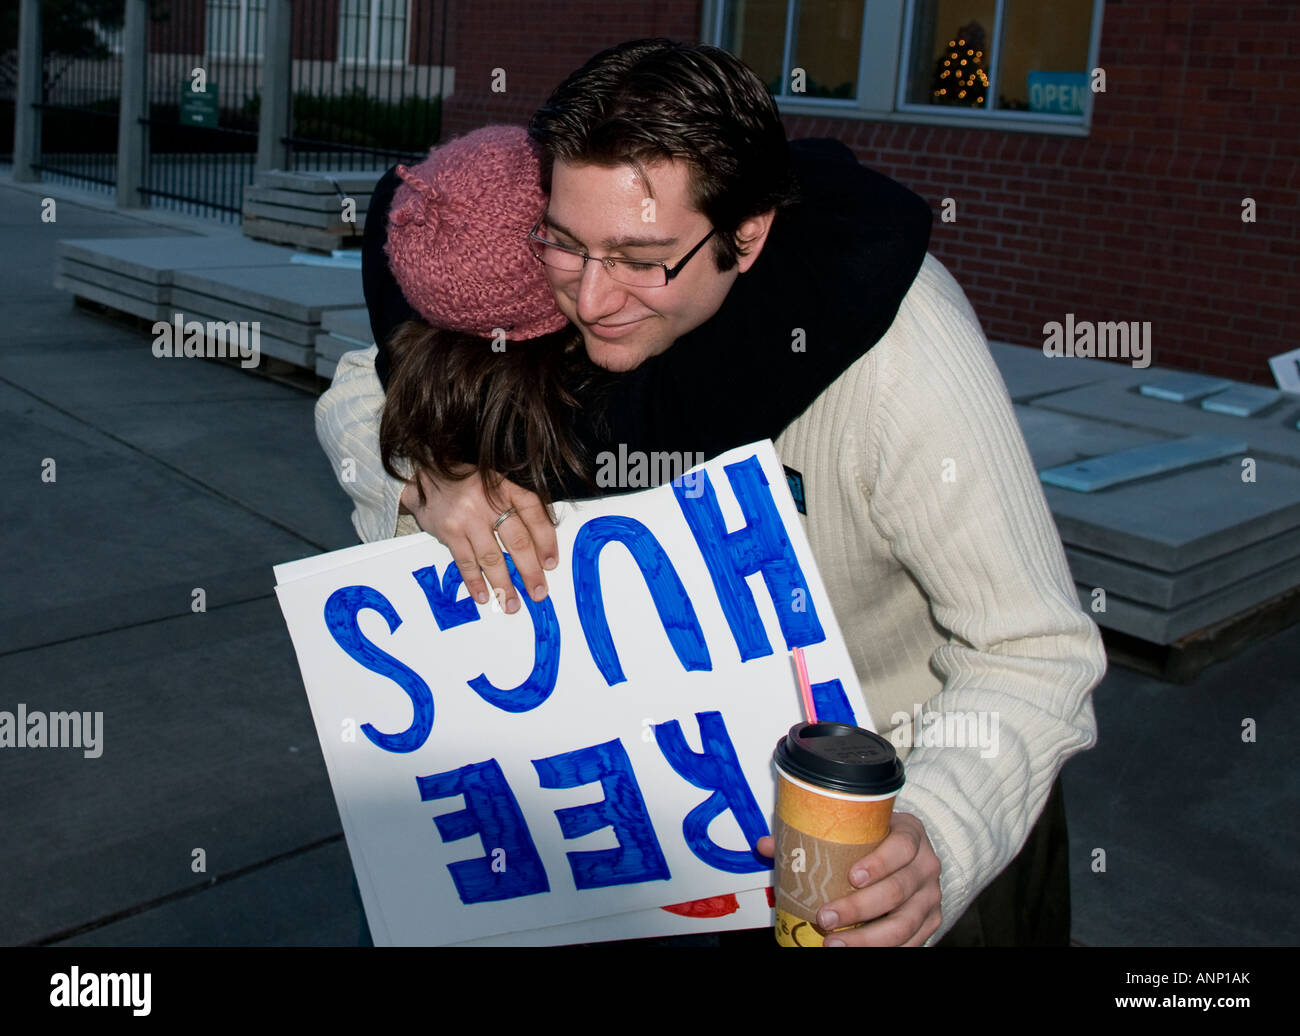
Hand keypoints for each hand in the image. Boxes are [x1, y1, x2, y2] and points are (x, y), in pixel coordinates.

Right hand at [400, 463, 558, 612]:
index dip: (546, 541)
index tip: (551, 563)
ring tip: (511, 603)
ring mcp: (468, 517)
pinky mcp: (449, 531)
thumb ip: (514, 508)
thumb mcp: (495, 485)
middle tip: (538, 593)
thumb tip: (538, 546)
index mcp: (505, 487)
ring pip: (492, 557)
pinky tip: (483, 595)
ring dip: (503, 585)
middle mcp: (488, 501)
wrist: (425, 477)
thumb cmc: (467, 485)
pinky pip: (466, 562)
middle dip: (530, 571)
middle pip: (517, 541)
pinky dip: (475, 582)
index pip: (534, 514)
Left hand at [755, 811, 941, 945]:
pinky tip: (856, 951)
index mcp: (910, 835)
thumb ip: (813, 836)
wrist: (912, 855)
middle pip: (898, 890)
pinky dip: (883, 950)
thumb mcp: (856, 830)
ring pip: (904, 923)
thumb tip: (768, 845)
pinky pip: (911, 942)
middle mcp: (926, 865)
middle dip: (859, 908)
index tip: (851, 877)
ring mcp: (930, 896)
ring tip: (834, 944)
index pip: (901, 846)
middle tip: (824, 917)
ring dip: (867, 939)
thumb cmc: (878, 840)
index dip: (879, 863)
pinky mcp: (930, 921)